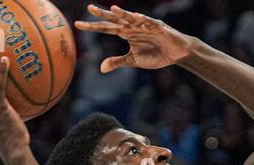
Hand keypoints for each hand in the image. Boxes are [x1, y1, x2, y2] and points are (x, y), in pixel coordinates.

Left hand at [75, 5, 194, 72]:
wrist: (175, 53)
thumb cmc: (155, 54)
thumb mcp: (133, 61)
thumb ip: (118, 62)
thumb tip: (101, 68)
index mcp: (126, 33)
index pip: (106, 29)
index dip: (92, 27)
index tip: (77, 25)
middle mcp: (133, 26)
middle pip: (115, 19)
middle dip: (103, 14)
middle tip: (89, 8)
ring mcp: (145, 25)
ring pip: (131, 18)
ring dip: (122, 13)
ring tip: (112, 8)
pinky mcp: (158, 27)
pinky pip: (149, 23)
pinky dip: (143, 20)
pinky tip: (137, 17)